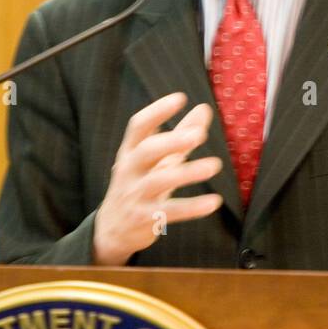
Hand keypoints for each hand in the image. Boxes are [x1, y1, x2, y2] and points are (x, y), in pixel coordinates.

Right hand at [92, 92, 223, 265]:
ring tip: (215, 165)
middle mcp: (128, 170)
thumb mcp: (156, 159)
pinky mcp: (144, 219)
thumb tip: (205, 108)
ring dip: (187, 173)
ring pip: (158, 181)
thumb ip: (180, 134)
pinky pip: (169, 212)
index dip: (157, 111)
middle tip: (199, 134)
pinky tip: (214, 202)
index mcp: (129, 152)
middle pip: (146, 151)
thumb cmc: (139, 185)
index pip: (138, 126)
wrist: (112, 230)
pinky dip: (192, 207)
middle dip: (171, 141)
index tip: (180, 98)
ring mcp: (134, 195)